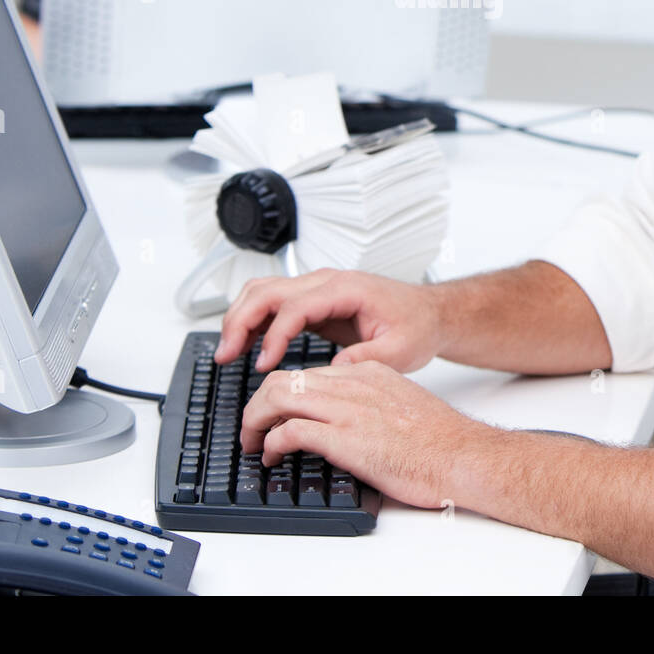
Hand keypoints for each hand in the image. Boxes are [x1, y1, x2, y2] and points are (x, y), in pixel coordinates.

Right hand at [214, 268, 444, 372]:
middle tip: (225, 355)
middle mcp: (327, 282)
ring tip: (227, 351)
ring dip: (240, 317)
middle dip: (240, 320)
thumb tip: (332, 371)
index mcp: (346, 289)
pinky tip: (247, 346)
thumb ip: (366, 359)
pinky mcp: (315, 302)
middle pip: (268, 290)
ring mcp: (318, 289)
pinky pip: (274, 303)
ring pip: (264, 291)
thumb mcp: (400, 350)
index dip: (274, 335)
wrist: (428, 313)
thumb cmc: (417, 326)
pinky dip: (254, 321)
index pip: (295, 305)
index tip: (263, 365)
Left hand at [239, 360, 485, 509]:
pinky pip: (290, 430)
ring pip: (278, 396)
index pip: (308, 372)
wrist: (463, 455)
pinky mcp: (345, 437)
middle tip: (251, 429)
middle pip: (285, 378)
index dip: (282, 394)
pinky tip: (272, 456)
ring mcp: (348, 408)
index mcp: (368, 372)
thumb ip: (370, 405)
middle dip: (257, 404)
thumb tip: (346, 423)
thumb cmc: (440, 441)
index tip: (274, 414)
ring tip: (252, 443)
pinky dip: (271, 442)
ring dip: (255, 420)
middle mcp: (354, 384)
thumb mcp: (400, 406)